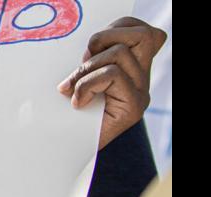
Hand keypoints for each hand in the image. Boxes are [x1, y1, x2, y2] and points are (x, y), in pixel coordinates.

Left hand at [58, 18, 167, 149]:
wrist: (67, 153)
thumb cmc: (70, 115)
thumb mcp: (82, 77)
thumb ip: (94, 58)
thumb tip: (91, 47)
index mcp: (133, 68)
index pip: (142, 31)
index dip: (117, 29)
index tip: (91, 49)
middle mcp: (143, 79)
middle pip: (140, 35)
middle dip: (103, 39)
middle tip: (82, 64)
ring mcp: (141, 93)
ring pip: (120, 54)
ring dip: (88, 68)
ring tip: (74, 89)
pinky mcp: (134, 108)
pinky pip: (113, 74)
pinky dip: (88, 84)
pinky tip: (78, 102)